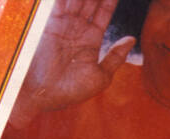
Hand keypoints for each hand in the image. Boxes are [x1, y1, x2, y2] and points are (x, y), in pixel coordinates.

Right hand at [13, 0, 133, 123]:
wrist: (38, 99)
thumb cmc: (67, 93)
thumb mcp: (99, 79)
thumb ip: (115, 58)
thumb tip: (130, 39)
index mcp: (90, 40)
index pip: (104, 9)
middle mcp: (77, 29)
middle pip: (91, 0)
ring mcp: (63, 26)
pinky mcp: (50, 26)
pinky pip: (61, 3)